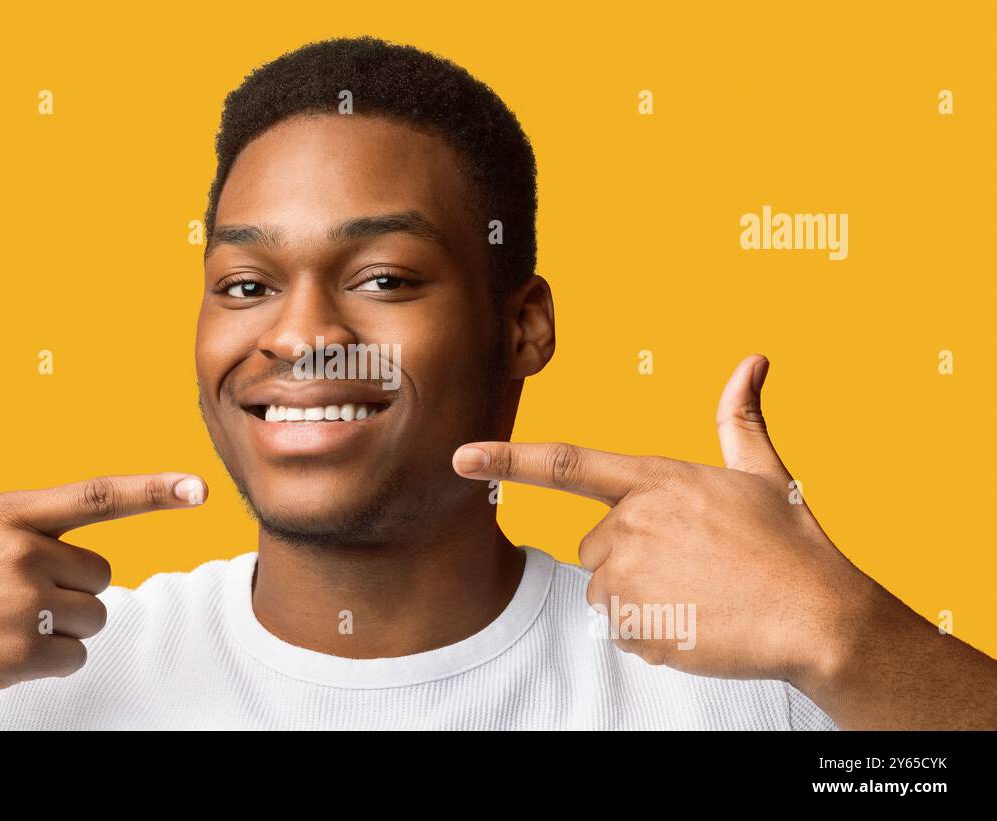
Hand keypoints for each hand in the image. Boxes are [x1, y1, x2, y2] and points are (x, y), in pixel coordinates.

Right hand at [0, 375, 207, 705]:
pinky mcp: (20, 653)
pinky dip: (47, 660)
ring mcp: (24, 606)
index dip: (154, 490)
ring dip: (60, 626)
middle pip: (100, 574)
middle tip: (16, 593)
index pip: (97, 497)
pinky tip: (1, 651)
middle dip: (71, 587)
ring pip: (91, 618)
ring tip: (1, 621)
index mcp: (7, 513)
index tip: (198, 488)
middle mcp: (24, 556)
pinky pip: (72, 658)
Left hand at [452, 355, 876, 689]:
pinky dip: (653, 632)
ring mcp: (629, 578)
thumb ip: (740, 418)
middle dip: (630, 558)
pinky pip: (623, 631)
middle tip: (691, 566)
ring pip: (606, 591)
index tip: (461, 457)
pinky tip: (697, 622)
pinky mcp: (634, 625)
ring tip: (699, 595)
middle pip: (595, 546)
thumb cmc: (792, 544)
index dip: (506, 459)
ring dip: (641, 597)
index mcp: (656, 481)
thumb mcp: (765, 472)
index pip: (565, 463)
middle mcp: (632, 524)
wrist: (819, 617)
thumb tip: (753, 362)